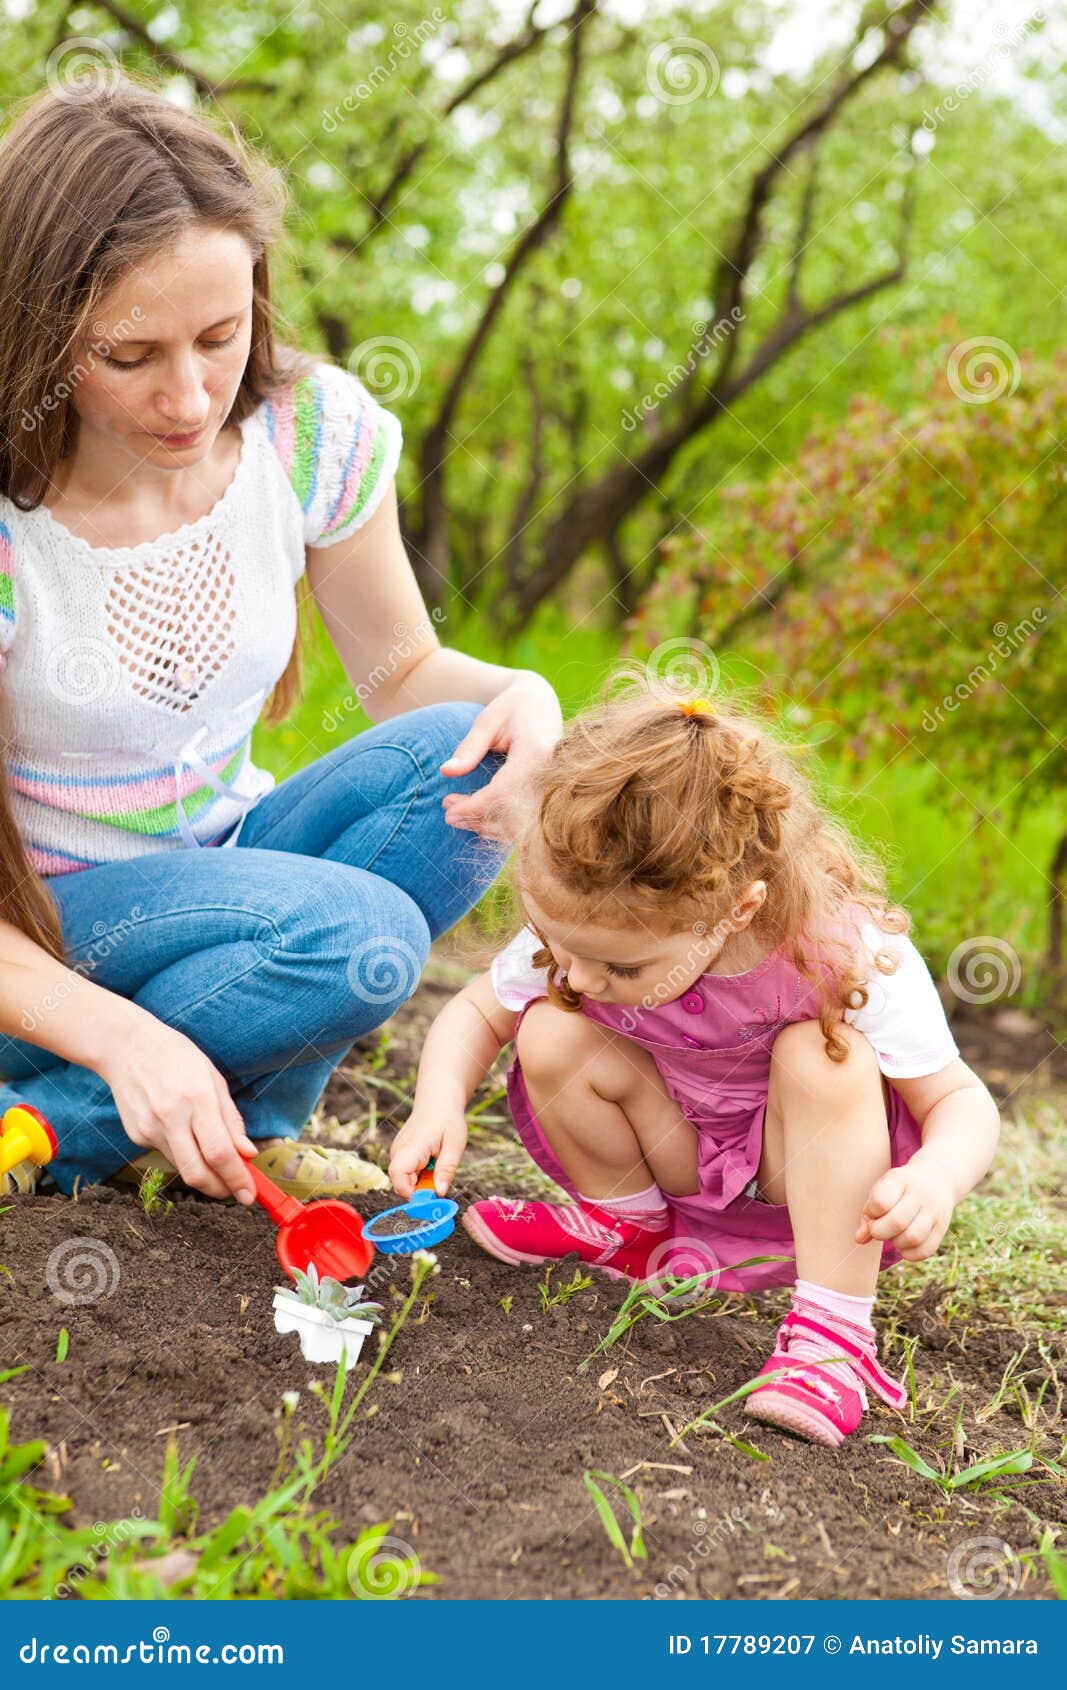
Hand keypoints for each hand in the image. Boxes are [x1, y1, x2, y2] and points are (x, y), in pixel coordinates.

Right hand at [96, 1011, 256, 1202]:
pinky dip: (183, 1153)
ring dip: (205, 1173)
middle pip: (198, 1173)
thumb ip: (231, 1119)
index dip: (237, 1179)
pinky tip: (182, 1131)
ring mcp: (150, 1129)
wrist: (126, 1047)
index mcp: (196, 1099)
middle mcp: (171, 1118)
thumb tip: (248, 1153)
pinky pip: (167, 1154)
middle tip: (236, 1192)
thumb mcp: (213, 1078)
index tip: (250, 1194)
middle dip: (221, 1190)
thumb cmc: (176, 1057)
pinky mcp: (136, 1136)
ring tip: (217, 1162)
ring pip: (182, 1167)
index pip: (220, 1153)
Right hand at [389, 1107, 467, 1198]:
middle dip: (420, 1190)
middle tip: (440, 1179)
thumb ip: (447, 1169)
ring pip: (404, 1181)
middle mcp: (399, 1151)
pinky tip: (432, 1163)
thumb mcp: (455, 1144)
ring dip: (421, 1182)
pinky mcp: (400, 1155)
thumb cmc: (448, 1120)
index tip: (431, 1195)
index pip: (398, 1176)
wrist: (438, 1102)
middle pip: (400, 1183)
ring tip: (437, 1166)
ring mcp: (398, 1153)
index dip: (411, 1192)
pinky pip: (407, 1174)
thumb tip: (439, 1193)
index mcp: (411, 1147)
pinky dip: (420, 1175)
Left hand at [439, 673, 562, 840]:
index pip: (502, 792)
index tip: (448, 809)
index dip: (473, 807)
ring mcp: (552, 787)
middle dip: (477, 819)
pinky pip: (526, 820)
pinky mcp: (549, 794)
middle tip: (448, 814)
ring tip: (459, 815)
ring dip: (487, 826)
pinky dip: (501, 825)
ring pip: (520, 823)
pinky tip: (479, 817)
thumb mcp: (487, 721)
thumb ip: (469, 747)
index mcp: (535, 753)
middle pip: (512, 814)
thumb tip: (446, 771)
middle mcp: (548, 775)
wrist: (542, 703)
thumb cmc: (512, 707)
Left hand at [855, 1155, 955, 1260]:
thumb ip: (868, 1214)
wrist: (937, 1178)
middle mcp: (921, 1195)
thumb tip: (859, 1239)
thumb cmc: (900, 1188)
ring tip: (893, 1235)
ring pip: (913, 1238)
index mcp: (900, 1180)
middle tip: (878, 1229)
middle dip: (879, 1232)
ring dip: (896, 1243)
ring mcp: (935, 1212)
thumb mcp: (882, 1190)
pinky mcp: (942, 1228)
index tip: (873, 1212)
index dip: (872, 1213)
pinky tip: (904, 1245)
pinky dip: (910, 1254)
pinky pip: (925, 1250)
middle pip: (897, 1222)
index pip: (881, 1202)